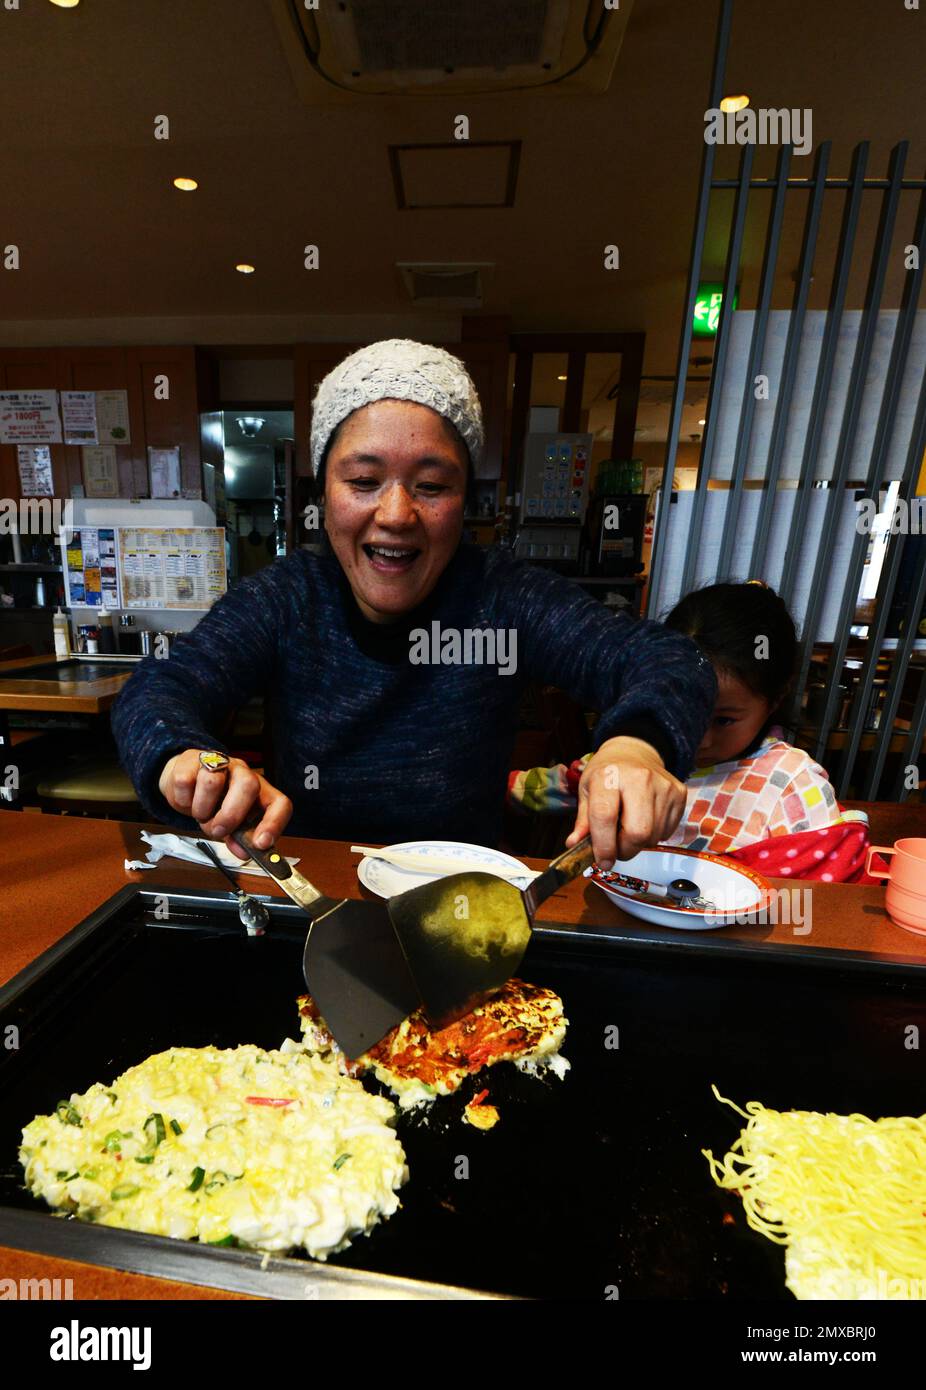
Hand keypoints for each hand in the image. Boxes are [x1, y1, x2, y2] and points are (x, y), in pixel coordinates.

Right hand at [158, 750, 292, 858]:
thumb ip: (238, 838)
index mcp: (259, 790)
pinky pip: (185, 781)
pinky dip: (183, 800)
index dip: (274, 824)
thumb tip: (244, 852)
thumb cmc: (213, 804)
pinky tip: (186, 800)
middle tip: (217, 830)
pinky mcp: (191, 761)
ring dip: (202, 808)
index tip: (260, 844)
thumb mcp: (230, 824)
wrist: (185, 781)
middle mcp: (242, 773)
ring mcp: (218, 763)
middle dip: (231, 814)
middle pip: (248, 784)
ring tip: (200, 814)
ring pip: (212, 782)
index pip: (279, 803)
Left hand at [565, 735, 685, 867]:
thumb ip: (583, 821)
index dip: (603, 845)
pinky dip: (654, 835)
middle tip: (616, 848)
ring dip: (638, 844)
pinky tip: (644, 820)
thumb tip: (575, 845)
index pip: (606, 816)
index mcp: (609, 776)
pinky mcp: (678, 794)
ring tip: (628, 828)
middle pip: (638, 832)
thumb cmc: (608, 773)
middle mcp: (639, 778)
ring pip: (653, 836)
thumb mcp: (587, 791)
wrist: (634, 752)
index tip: (602, 861)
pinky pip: (667, 831)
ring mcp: (663, 786)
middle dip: (625, 850)